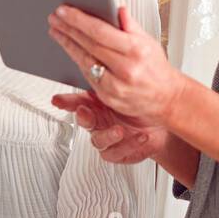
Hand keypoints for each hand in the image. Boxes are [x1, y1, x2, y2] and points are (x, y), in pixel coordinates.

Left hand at [47, 5, 187, 128]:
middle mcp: (125, 69)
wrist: (167, 98)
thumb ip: (130, 25)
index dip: (78, 20)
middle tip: (54, 18)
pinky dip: (78, 61)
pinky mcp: (108, 98)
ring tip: (56, 32)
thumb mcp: (149, 41)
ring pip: (84, 62)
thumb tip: (117, 9)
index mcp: (135, 51)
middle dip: (68, 30)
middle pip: (88, 45)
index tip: (64, 11)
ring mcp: (115, 86)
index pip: (100, 31)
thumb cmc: (157, 69)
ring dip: (67, 45)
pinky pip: (88, 76)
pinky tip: (70, 50)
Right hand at [51, 90, 168, 164]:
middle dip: (83, 117)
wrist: (161, 128)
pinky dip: (129, 144)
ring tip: (120, 130)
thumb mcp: (130, 93)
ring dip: (108, 135)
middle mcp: (99, 121)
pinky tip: (140, 137)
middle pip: (83, 120)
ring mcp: (106, 137)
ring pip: (98, 140)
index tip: (57, 100)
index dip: (65, 101)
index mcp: (97, 104)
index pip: (78, 101)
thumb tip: (105, 64)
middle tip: (85, 113)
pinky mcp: (116, 152)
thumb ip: (114, 84)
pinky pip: (115, 152)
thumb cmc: (143, 108)